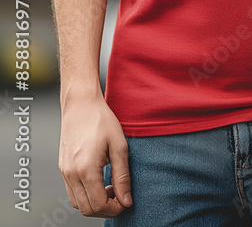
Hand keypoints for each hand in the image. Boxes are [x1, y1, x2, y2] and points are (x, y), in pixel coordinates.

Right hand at [58, 92, 131, 217]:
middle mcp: (71, 174)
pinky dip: (86, 195)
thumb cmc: (101, 120)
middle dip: (106, 209)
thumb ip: (122, 176)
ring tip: (112, 188)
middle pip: (86, 209)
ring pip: (77, 203)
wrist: (81, 105)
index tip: (126, 201)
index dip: (115, 208)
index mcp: (85, 169)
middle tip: (121, 197)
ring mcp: (64, 172)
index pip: (98, 204)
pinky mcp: (63, 168)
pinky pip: (72, 192)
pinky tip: (100, 182)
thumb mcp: (120, 147)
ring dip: (95, 203)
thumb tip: (126, 200)